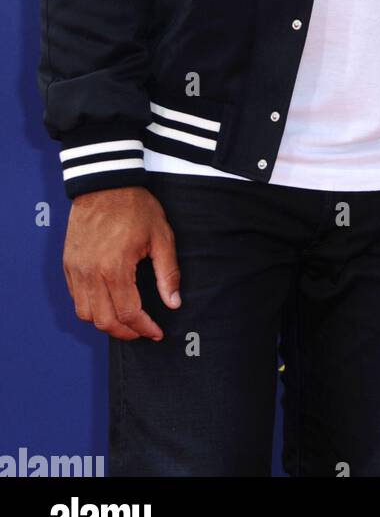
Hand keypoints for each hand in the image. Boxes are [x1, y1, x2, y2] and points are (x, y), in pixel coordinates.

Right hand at [63, 186, 180, 340]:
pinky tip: (107, 303)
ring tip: (125, 321)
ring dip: (105, 322)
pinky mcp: (68, 264)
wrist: (105, 183)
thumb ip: (167, 273)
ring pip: (85, 314)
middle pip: (104, 320)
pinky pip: (75, 298)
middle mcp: (91, 273)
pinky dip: (90, 308)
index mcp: (116, 268)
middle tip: (142, 331)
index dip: (144, 328)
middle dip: (126, 332)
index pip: (129, 313)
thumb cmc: (135, 207)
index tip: (157, 332)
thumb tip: (173, 303)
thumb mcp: (161, 236)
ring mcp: (76, 270)